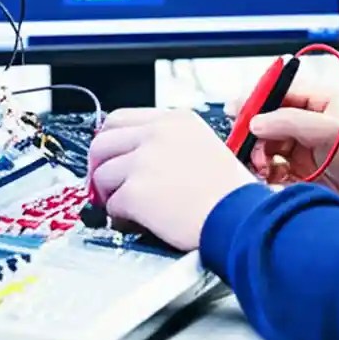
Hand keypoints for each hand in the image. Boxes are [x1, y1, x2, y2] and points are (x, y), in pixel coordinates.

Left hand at [88, 107, 257, 250]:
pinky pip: (111, 204)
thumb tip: (139, 158)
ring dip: (110, 194)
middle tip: (105, 186)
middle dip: (98, 167)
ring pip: (102, 174)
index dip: (110, 141)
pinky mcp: (136, 191)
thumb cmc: (230, 192)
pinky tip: (137, 222)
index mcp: (175, 120)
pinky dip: (120, 216)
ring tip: (127, 208)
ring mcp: (145, 160)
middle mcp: (158, 134)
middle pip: (102, 142)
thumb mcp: (205, 146)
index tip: (110, 157)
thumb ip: (170, 144)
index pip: (120, 118)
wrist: (240, 217)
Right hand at [230, 78, 338, 213]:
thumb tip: (255, 121)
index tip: (235, 110)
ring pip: (266, 146)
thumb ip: (290, 122)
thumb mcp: (330, 132)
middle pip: (267, 120)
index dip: (256, 99)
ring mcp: (305, 147)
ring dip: (259, 156)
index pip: (279, 92)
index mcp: (320, 101)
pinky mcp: (302, 172)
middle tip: (245, 145)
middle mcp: (310, 122)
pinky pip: (273, 169)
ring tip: (264, 166)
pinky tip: (273, 177)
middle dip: (254, 133)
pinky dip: (268, 173)